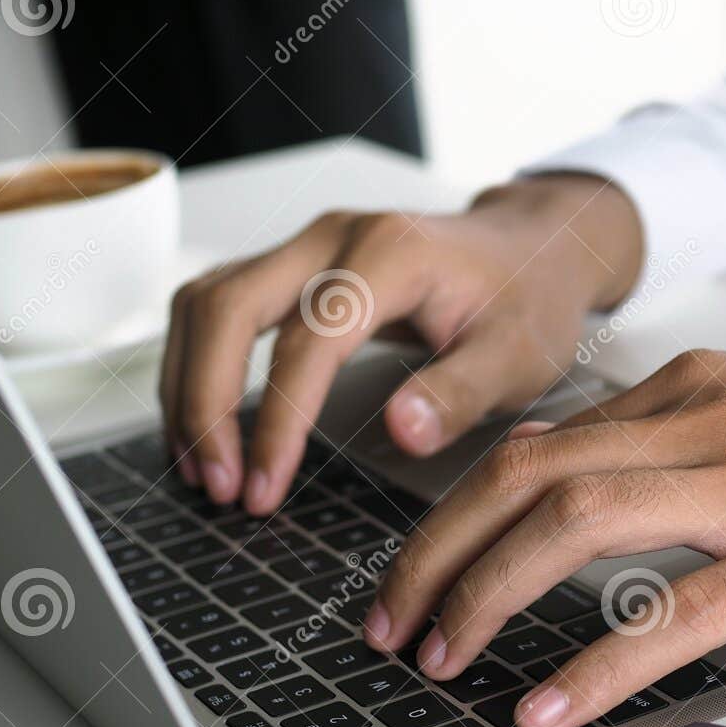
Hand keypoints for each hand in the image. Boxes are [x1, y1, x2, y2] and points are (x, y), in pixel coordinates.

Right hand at [159, 174, 642, 512]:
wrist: (536, 252)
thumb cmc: (528, 301)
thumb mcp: (519, 356)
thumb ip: (461, 392)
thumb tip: (402, 431)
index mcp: (391, 254)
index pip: (308, 340)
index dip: (278, 419)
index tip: (265, 488)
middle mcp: (335, 238)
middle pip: (226, 307)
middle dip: (206, 403)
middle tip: (218, 487)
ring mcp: (309, 247)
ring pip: (207, 303)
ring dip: (189, 386)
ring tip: (203, 469)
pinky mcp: (296, 267)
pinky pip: (220, 308)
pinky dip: (200, 367)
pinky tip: (209, 427)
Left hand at [365, 345, 725, 726]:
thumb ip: (698, 433)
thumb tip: (613, 478)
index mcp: (699, 387)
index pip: (540, 440)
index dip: (457, 508)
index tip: (419, 566)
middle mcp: (709, 418)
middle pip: (526, 475)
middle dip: (436, 553)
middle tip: (393, 622)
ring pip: (576, 524)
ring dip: (487, 595)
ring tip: (441, 658)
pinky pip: (678, 609)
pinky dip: (597, 661)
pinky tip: (550, 702)